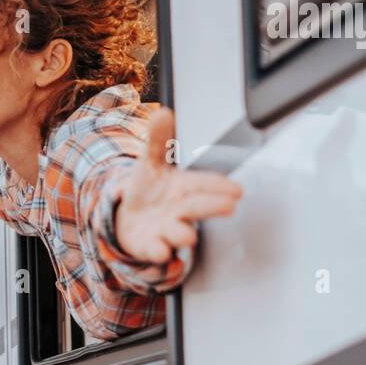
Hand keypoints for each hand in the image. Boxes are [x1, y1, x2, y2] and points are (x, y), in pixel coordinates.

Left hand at [114, 108, 242, 264]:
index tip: (237, 189)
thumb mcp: (151, 162)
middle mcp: (178, 210)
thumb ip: (159, 140)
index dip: (220, 186)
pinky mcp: (149, 246)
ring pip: (177, 232)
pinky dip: (158, 251)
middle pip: (197, 207)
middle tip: (229, 206)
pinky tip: (160, 251)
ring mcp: (165, 229)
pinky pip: (154, 250)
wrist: (128, 218)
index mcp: (182, 188)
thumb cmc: (148, 190)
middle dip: (213, 206)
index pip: (204, 184)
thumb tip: (164, 113)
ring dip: (182, 233)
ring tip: (187, 235)